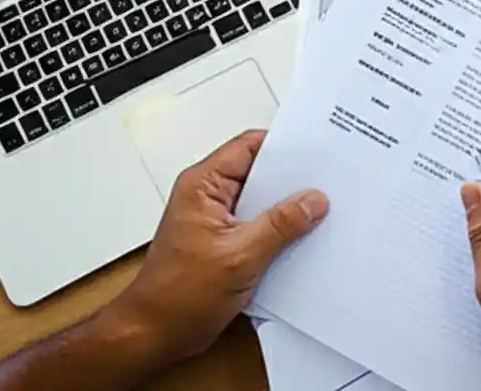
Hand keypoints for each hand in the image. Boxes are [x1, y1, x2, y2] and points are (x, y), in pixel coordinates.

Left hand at [105, 130, 329, 363]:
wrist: (155, 334)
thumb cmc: (176, 296)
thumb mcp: (240, 256)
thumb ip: (281, 225)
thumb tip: (313, 200)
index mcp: (202, 186)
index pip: (248, 147)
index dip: (283, 146)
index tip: (316, 151)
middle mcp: (208, 198)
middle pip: (258, 173)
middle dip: (292, 180)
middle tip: (325, 184)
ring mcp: (217, 221)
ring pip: (262, 202)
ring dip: (287, 209)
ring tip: (319, 212)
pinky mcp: (226, 243)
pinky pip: (260, 227)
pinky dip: (280, 231)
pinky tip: (302, 239)